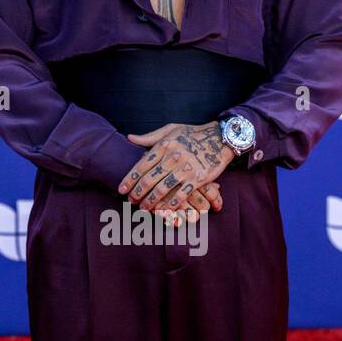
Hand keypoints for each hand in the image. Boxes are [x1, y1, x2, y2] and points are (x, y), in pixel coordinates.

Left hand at [118, 122, 234, 214]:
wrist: (220, 138)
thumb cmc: (192, 134)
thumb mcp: (170, 129)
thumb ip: (149, 137)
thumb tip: (129, 138)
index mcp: (164, 145)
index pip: (142, 165)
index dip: (130, 179)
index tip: (121, 189)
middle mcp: (173, 157)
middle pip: (149, 179)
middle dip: (137, 193)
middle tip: (130, 201)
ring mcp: (185, 169)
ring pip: (162, 189)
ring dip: (151, 202)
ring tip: (143, 208)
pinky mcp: (197, 179)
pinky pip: (180, 195)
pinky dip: (170, 205)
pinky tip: (162, 211)